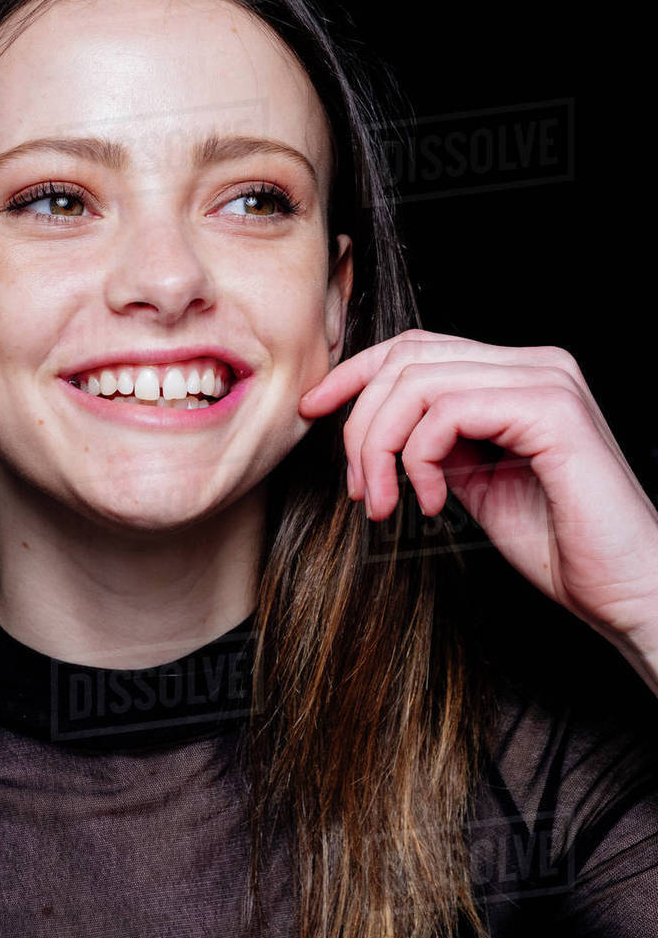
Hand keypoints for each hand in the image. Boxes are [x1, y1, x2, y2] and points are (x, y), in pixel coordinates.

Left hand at [299, 329, 657, 692]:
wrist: (625, 590)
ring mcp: (547, 380)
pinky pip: (447, 412)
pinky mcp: (551, 410)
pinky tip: (432, 504)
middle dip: (360, 423)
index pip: (417, 347)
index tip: (313, 410)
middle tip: (356, 489)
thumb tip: (376, 428)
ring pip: (418, 383)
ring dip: (381, 449)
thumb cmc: (558, 545)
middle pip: (407, 359)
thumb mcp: (476, 482)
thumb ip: (437, 443)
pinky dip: (419, 460)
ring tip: (383, 504)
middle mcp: (536, 364)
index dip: (355, 373)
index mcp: (518, 375)